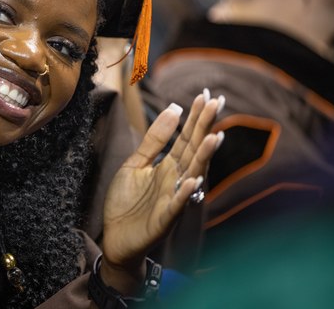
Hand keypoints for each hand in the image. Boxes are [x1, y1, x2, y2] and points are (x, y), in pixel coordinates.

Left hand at [100, 91, 223, 288]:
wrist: (117, 239)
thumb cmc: (128, 202)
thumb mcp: (136, 163)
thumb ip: (154, 139)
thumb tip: (174, 109)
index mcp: (169, 166)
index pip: (186, 137)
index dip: (196, 117)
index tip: (207, 95)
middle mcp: (176, 180)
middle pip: (193, 150)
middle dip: (204, 127)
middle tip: (217, 103)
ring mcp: (172, 199)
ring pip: (192, 174)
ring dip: (203, 156)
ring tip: (214, 136)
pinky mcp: (163, 219)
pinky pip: (176, 204)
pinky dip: (185, 192)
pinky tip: (192, 179)